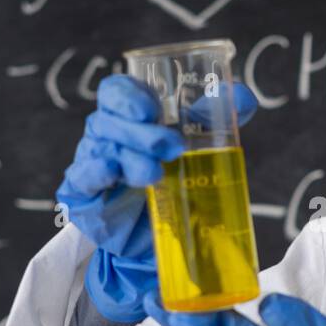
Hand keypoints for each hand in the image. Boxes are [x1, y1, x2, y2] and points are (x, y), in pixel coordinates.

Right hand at [55, 74, 257, 323]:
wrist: (168, 234)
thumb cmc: (179, 179)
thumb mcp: (201, 144)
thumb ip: (218, 116)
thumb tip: (242, 94)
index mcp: (130, 117)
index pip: (118, 91)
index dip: (130, 95)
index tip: (153, 108)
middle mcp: (108, 134)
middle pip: (109, 118)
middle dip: (140, 131)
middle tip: (173, 147)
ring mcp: (93, 161)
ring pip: (102, 147)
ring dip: (130, 156)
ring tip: (156, 173)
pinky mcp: (84, 193)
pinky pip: (83, 176)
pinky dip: (98, 171)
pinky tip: (113, 173)